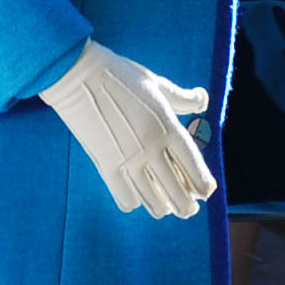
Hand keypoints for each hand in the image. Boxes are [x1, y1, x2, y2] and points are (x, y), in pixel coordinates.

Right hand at [38, 39, 216, 219]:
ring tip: (166, 207)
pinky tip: (137, 196)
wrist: (78, 75)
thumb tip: (203, 99)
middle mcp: (151, 147)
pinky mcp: (106, 165)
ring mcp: (128, 159)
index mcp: (168, 127)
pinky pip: (126, 198)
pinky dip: (135, 201)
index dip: (203, 185)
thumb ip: (182, 98)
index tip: (205, 192)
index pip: (194, 167)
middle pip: (178, 193)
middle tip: (189, 208)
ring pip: (154, 201)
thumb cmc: (121, 75)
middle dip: (187, 206)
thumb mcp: (157, 84)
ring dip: (164, 208)